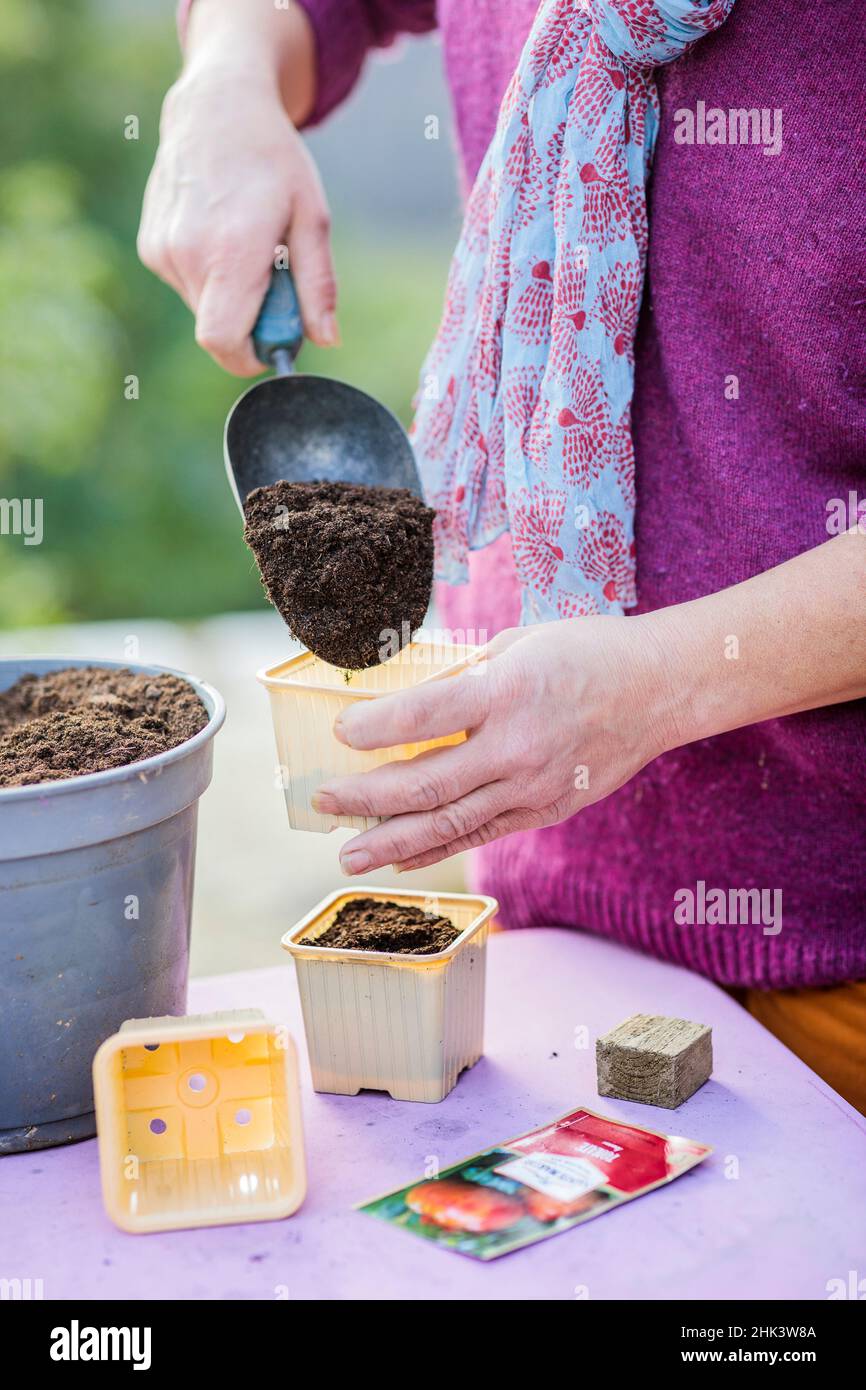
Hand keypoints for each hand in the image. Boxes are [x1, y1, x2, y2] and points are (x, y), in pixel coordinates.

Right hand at [138, 25, 336, 373]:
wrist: (216, 108)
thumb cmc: (272, 159)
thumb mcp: (312, 217)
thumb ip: (317, 285)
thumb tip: (327, 340)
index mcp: (230, 252)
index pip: (224, 342)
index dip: (250, 357)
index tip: (274, 343)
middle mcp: (187, 255)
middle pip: (218, 330)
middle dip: (251, 322)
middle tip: (274, 277)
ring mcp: (162, 251)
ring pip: (203, 310)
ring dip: (231, 295)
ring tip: (247, 244)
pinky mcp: (151, 247)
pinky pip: (187, 286)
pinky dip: (211, 276)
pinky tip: (222, 233)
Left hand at [312, 617, 677, 873]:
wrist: (660, 689)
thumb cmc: (587, 652)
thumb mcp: (518, 644)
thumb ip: (464, 678)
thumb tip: (410, 704)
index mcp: (506, 692)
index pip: (423, 716)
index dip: (374, 728)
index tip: (339, 733)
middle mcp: (516, 747)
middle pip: (426, 784)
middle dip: (365, 797)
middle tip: (322, 802)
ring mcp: (532, 786)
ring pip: (449, 823)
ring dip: (391, 841)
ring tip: (348, 855)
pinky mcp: (545, 809)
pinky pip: (481, 833)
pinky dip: (438, 848)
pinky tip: (402, 856)